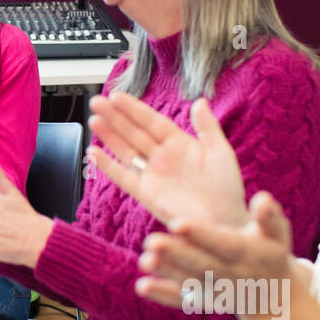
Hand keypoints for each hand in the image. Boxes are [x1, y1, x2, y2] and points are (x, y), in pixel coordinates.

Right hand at [87, 92, 247, 227]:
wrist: (224, 223)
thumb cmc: (227, 189)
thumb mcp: (221, 152)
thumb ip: (208, 127)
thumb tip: (200, 101)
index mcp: (179, 144)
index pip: (151, 121)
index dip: (134, 109)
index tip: (117, 96)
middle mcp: (162, 157)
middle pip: (133, 132)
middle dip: (114, 117)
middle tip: (96, 102)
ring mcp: (152, 174)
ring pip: (124, 150)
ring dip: (108, 135)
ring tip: (94, 120)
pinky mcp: (145, 193)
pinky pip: (122, 176)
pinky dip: (107, 166)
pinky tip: (93, 153)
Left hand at [136, 190, 296, 319]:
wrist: (272, 296)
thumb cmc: (270, 252)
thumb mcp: (276, 234)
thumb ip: (268, 217)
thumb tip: (262, 199)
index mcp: (246, 253)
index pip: (222, 243)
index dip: (201, 234)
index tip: (177, 223)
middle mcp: (229, 274)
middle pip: (200, 264)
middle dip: (177, 254)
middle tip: (152, 242)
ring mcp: (213, 289)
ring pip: (187, 280)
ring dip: (166, 271)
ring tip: (144, 260)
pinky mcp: (201, 299)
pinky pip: (181, 299)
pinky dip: (162, 295)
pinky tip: (142, 287)